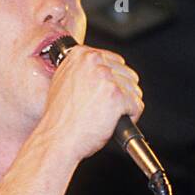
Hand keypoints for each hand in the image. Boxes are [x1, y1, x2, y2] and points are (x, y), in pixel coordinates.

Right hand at [33, 44, 142, 163]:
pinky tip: (114, 123)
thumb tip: (100, 70)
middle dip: (123, 93)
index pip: (115, 62)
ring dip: (127, 106)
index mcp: (81, 55)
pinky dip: (131, 118)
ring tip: (109, 117)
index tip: (108, 93)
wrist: (57, 139)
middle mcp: (94, 62)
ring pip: (134, 90)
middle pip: (127, 75)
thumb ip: (82, 72)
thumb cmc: (60, 119)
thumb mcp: (63, 83)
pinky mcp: (116, 96)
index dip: (114, 81)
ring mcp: (106, 78)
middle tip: (108, 109)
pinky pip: (136, 106)